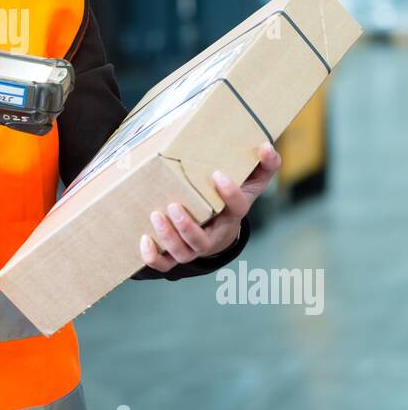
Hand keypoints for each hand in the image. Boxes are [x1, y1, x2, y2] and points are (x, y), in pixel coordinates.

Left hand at [138, 141, 281, 272]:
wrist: (222, 229)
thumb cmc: (233, 199)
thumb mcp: (252, 182)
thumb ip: (265, 165)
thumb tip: (266, 145)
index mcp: (232, 215)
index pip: (237, 208)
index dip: (230, 194)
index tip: (218, 174)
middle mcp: (213, 235)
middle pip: (202, 241)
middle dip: (187, 227)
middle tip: (174, 205)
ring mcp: (195, 248)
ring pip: (182, 253)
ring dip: (168, 238)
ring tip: (156, 215)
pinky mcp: (177, 254)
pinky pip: (165, 264)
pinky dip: (153, 258)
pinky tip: (143, 240)